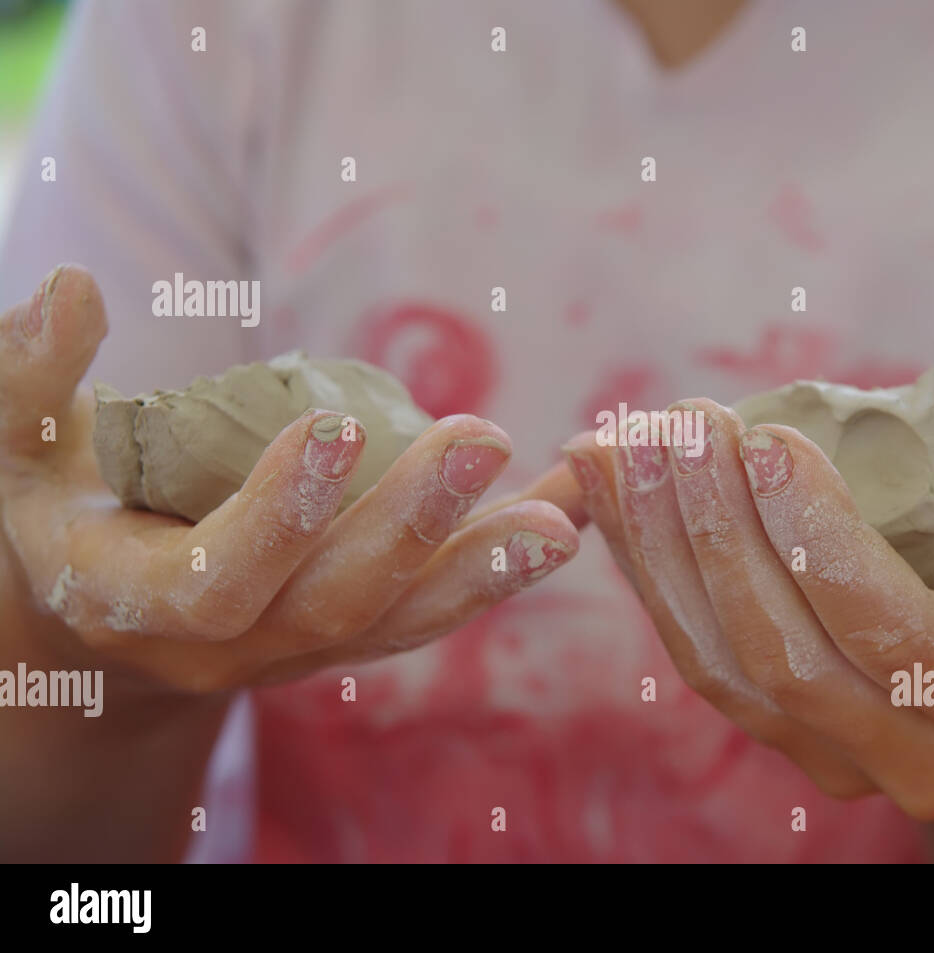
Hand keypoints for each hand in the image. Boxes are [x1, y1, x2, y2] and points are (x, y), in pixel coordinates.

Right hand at [0, 266, 580, 695]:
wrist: (105, 613)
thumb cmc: (62, 508)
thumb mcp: (19, 452)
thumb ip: (30, 381)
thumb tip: (74, 289)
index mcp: (139, 602)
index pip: (214, 579)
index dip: (277, 515)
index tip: (336, 428)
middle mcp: (231, 648)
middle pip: (336, 604)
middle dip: (413, 524)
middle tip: (485, 439)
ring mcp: (303, 649)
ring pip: (404, 621)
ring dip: (488, 566)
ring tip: (566, 511)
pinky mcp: (354, 634)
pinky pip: (434, 606)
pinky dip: (501, 561)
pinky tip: (571, 512)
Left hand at [563, 396, 933, 817]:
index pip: (894, 637)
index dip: (821, 542)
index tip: (765, 441)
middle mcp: (917, 759)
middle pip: (787, 655)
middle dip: (719, 535)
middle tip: (680, 426)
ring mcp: (836, 755)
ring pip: (721, 663)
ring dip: (659, 548)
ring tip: (623, 443)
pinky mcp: (778, 733)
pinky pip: (693, 659)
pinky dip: (643, 570)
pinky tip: (610, 488)